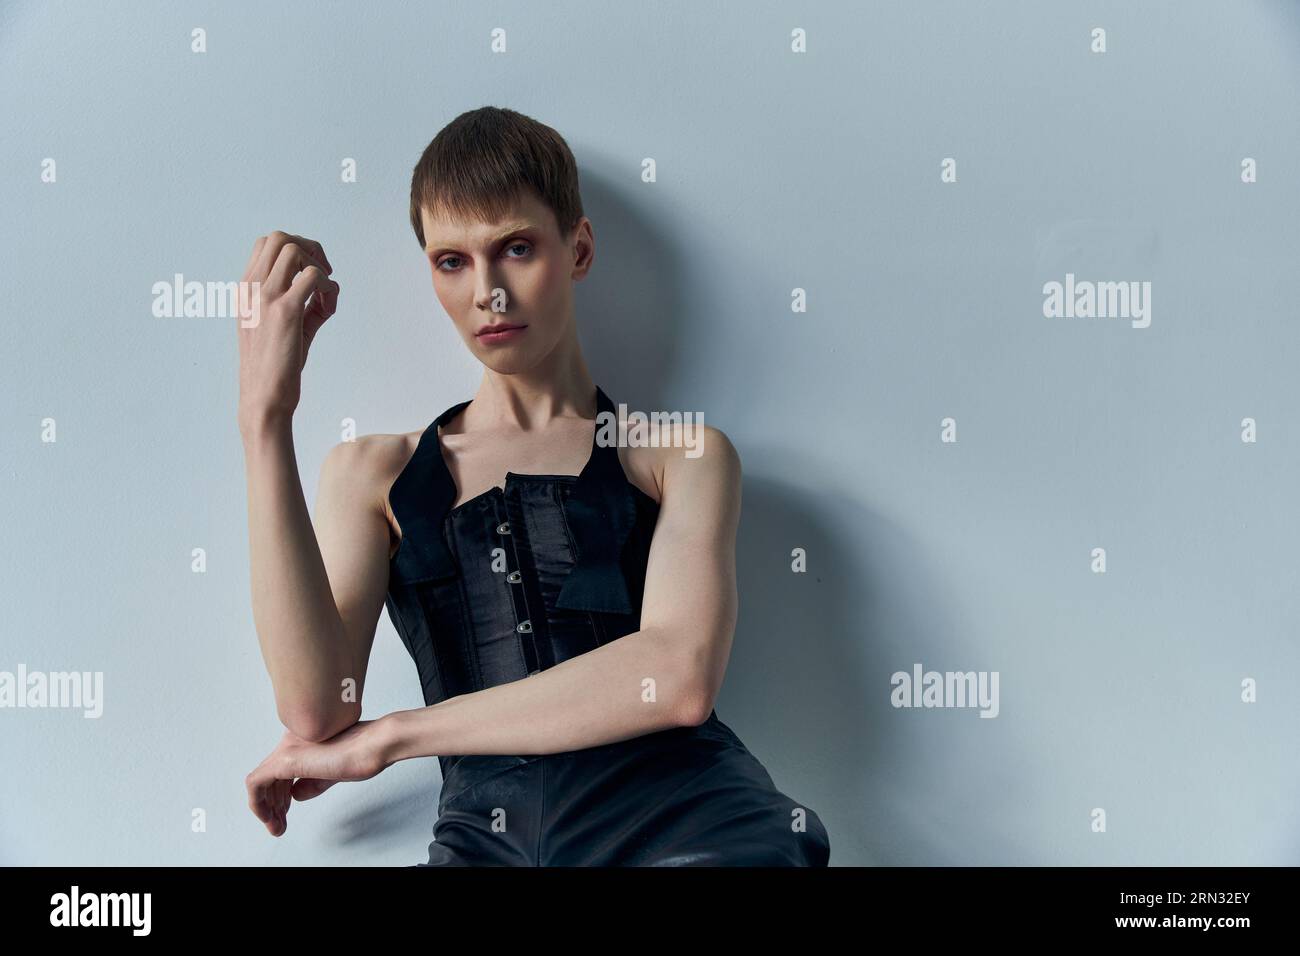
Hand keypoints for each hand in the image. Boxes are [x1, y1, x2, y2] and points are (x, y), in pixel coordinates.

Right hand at [236, 230, 338, 431]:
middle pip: (279, 237)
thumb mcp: (282, 326)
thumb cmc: (274, 366)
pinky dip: (328, 287)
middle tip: (324, 274)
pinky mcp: (286, 311)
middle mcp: (250, 288)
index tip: (312, 273)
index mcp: (244, 290)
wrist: (263, 397)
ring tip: (325, 294)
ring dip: (318, 265)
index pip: (266, 244)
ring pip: (294, 250)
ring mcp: (265, 297)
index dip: (296, 250)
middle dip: (310, 249)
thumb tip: (331, 289)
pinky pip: (314, 277)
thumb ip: (303, 303)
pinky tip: (328, 308)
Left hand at [245, 719, 389, 836]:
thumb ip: (313, 782)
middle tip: (279, 824)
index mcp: (304, 739)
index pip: (281, 769)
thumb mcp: (333, 772)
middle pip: (270, 776)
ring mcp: (287, 748)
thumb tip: (296, 794)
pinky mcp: (285, 760)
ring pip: (261, 781)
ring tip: (276, 826)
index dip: (281, 794)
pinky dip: (258, 803)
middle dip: (273, 804)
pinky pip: (256, 783)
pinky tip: (268, 817)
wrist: (376, 744)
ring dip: (266, 808)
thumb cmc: (366, 753)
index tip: (286, 810)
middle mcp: (292, 740)